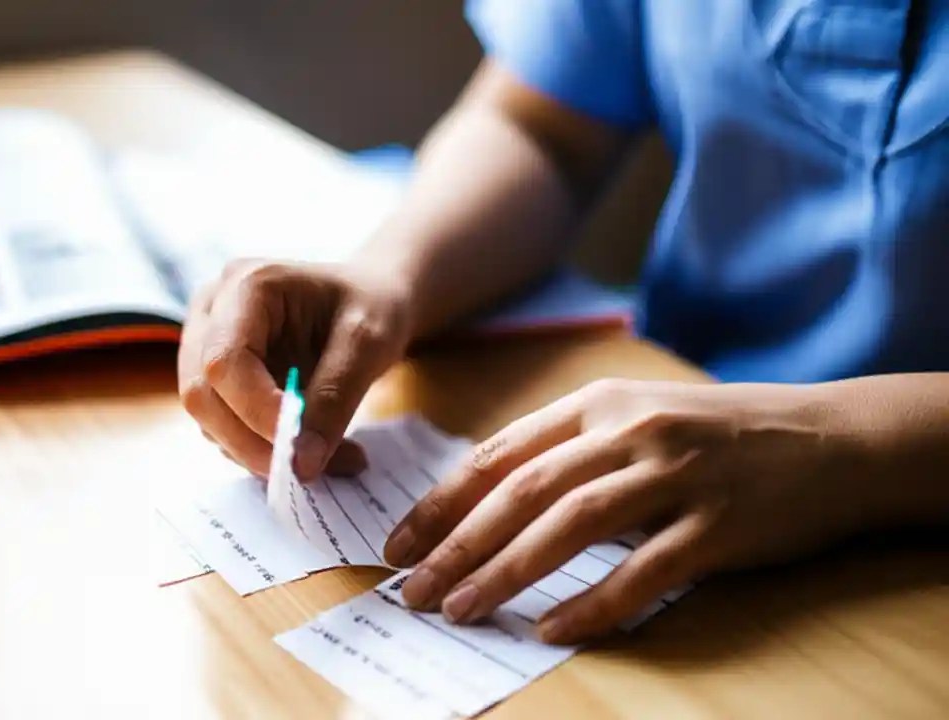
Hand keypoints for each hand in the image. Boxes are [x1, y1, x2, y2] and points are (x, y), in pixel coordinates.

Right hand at [178, 260, 412, 478]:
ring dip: (259, 452)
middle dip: (251, 443)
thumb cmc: (373, 305)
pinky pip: (222, 425)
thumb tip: (302, 465)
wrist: (372, 296)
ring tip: (327, 458)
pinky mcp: (215, 376)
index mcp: (247, 285)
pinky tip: (310, 448)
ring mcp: (205, 342)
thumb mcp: (368, 344)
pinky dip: (262, 448)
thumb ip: (334, 400)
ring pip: (208, 418)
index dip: (255, 411)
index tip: (300, 448)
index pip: (224, 360)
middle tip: (308, 470)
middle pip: (202, 393)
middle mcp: (213, 310)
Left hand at [383, 378, 863, 643]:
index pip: (499, 455)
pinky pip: (644, 571)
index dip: (442, 502)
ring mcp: (677, 475)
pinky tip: (552, 629)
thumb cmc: (716, 434)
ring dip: (506, 571)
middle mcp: (630, 431)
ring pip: (571, 524)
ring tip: (461, 609)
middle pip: (523, 491)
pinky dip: (593, 603)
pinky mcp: (719, 524)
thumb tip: (484, 500)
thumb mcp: (635, 418)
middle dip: (457, 545)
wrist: (830, 438)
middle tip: (412, 589)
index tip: (398, 543)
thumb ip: (566, 449)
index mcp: (598, 403)